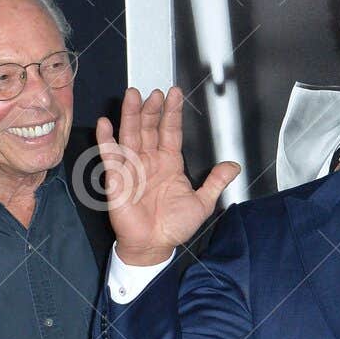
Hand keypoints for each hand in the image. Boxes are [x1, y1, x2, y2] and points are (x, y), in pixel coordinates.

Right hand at [94, 87, 239, 265]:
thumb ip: (216, 181)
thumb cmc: (173, 226)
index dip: (172, 113)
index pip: (170, 131)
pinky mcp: (117, 179)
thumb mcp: (203, 202)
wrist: (154, 246)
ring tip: (133, 96)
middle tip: (155, 92)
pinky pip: (110, 156)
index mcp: (169, 163)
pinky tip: (105, 124)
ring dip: (131, 116)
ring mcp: (133, 168)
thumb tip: (233, 166)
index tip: (174, 94)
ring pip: (130, 135)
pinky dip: (106, 140)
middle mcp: (150, 161)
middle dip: (152, 109)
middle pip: (149, 128)